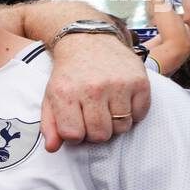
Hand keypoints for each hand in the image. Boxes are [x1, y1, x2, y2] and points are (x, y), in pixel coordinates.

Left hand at [42, 32, 150, 149]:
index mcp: (66, 93)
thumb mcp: (51, 96)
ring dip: (115, 124)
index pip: (73, 135)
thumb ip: (49, 125)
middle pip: (100, 135)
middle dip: (95, 131)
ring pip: (121, 128)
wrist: (88, 40)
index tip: (76, 124)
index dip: (75, 134)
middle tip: (93, 117)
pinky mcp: (140, 81)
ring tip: (107, 108)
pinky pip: (140, 115)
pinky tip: (122, 101)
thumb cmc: (69, 74)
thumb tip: (52, 148)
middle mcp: (93, 89)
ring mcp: (119, 84)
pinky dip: (132, 113)